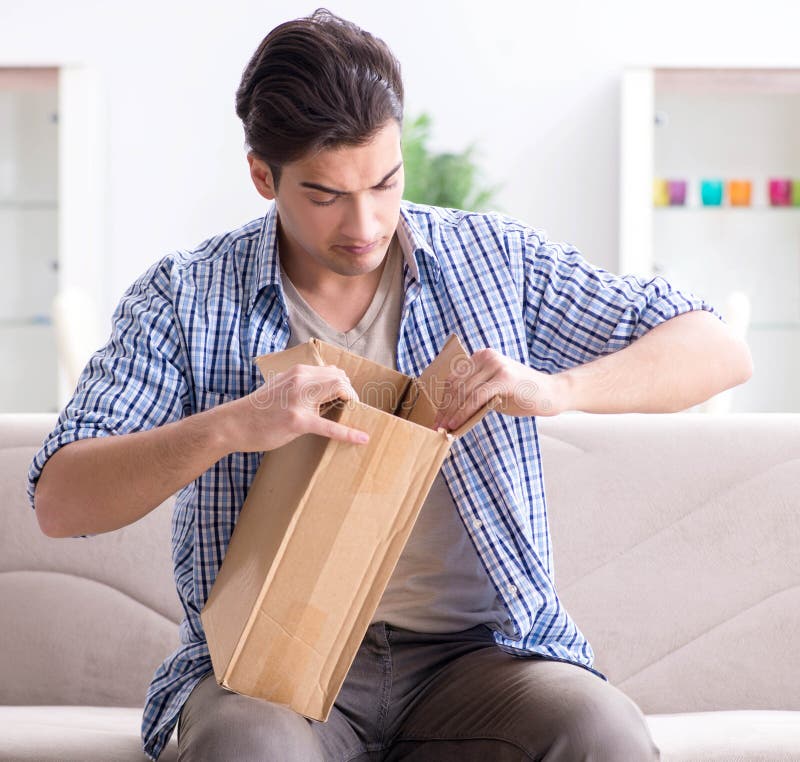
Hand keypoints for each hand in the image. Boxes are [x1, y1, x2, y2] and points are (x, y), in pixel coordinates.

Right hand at [217, 363, 368, 452]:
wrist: (234, 423)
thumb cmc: (258, 409)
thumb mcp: (281, 387)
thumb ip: (301, 384)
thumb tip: (324, 385)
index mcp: (298, 372)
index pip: (333, 371)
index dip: (345, 385)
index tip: (346, 398)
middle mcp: (300, 380)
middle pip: (340, 378)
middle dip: (351, 392)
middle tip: (351, 408)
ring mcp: (299, 400)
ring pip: (339, 391)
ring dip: (351, 403)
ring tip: (353, 415)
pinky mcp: (297, 421)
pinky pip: (330, 427)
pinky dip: (349, 433)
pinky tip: (362, 439)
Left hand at [432, 349, 567, 430]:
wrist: (551, 394)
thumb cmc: (521, 395)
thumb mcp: (492, 391)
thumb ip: (474, 393)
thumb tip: (449, 411)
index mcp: (481, 356)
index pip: (454, 379)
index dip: (443, 399)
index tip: (437, 417)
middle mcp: (486, 356)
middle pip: (456, 385)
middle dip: (445, 408)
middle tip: (437, 426)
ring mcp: (495, 364)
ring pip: (464, 391)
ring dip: (452, 413)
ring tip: (445, 428)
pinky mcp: (503, 377)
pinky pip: (476, 397)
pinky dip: (464, 412)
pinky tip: (457, 424)